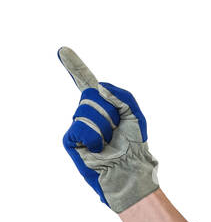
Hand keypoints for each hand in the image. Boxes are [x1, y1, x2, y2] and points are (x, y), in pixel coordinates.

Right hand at [58, 47, 159, 212]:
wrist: (130, 170)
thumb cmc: (134, 145)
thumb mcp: (136, 116)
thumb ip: (123, 96)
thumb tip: (99, 87)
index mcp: (104, 107)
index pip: (87, 83)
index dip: (76, 68)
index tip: (63, 51)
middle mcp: (88, 113)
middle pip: (91, 94)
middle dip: (110, 109)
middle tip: (117, 127)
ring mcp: (78, 125)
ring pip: (87, 111)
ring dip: (105, 126)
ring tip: (109, 141)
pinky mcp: (71, 139)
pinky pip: (80, 126)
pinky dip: (95, 137)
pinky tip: (99, 148)